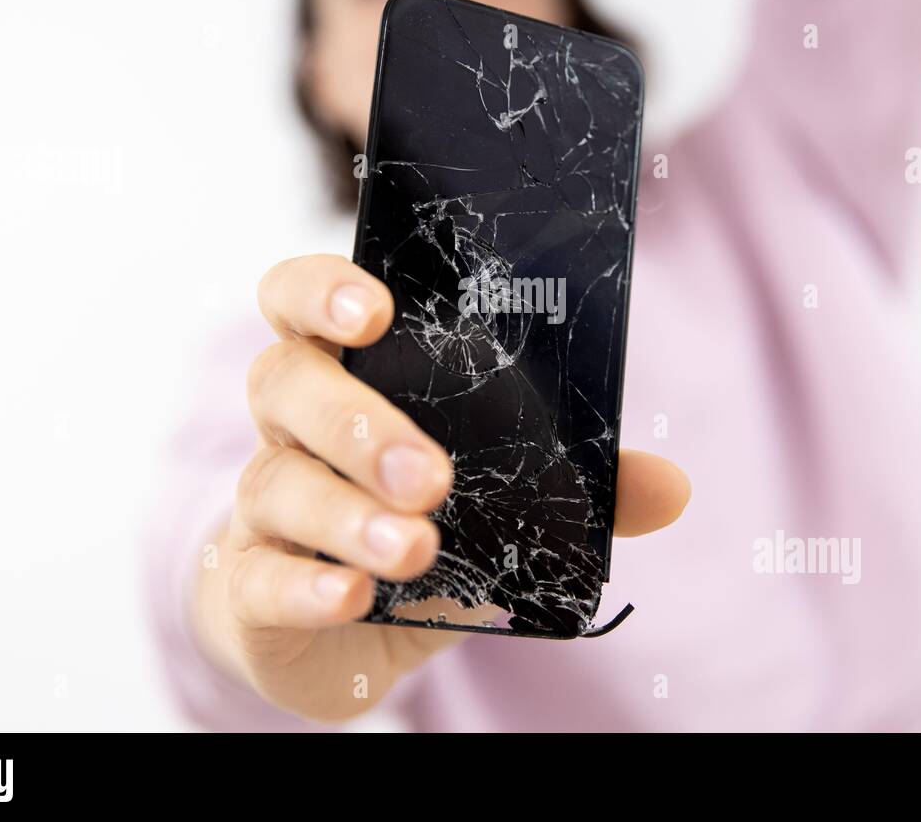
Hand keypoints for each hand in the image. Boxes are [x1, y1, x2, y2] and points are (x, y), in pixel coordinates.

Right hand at [195, 254, 689, 721]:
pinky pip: (260, 577)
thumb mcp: (494, 497)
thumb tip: (670, 488)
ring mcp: (260, 508)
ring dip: (348, 515)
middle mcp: (288, 430)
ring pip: (276, 484)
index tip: (374, 309)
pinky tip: (351, 595)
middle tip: (431, 476)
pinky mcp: (249, 586)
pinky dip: (308, 585)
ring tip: (415, 547)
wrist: (336, 629)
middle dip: (358, 423)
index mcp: (345, 377)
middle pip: (285, 384)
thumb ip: (577, 485)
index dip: (322, 290)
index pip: (299, 301)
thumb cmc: (413, 526)